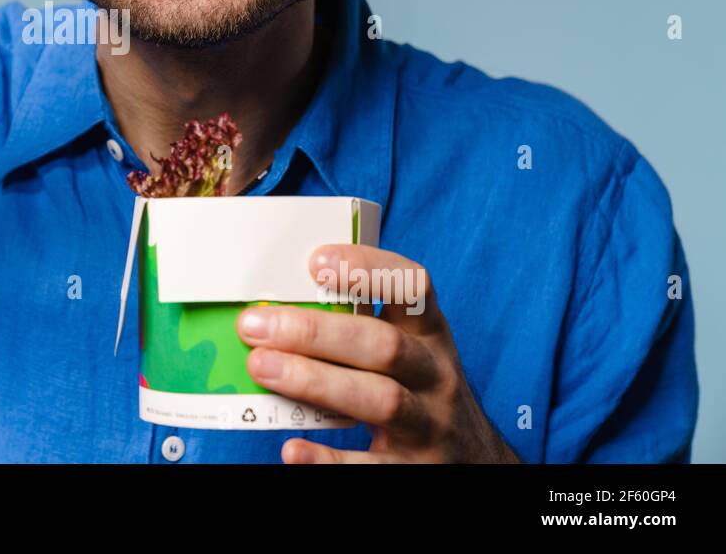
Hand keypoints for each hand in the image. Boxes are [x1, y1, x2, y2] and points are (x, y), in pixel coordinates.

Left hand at [235, 244, 519, 462]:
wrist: (474, 462)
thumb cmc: (417, 392)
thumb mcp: (406, 352)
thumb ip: (356, 329)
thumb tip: (273, 309)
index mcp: (429, 334)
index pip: (413, 288)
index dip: (368, 270)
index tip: (316, 262)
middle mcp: (435, 374)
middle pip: (383, 345)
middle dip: (316, 332)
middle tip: (256, 325)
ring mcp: (429, 424)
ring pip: (380, 399)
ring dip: (315, 381)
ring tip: (261, 367)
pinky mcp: (414, 469)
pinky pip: (372, 465)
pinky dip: (330, 458)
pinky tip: (293, 449)